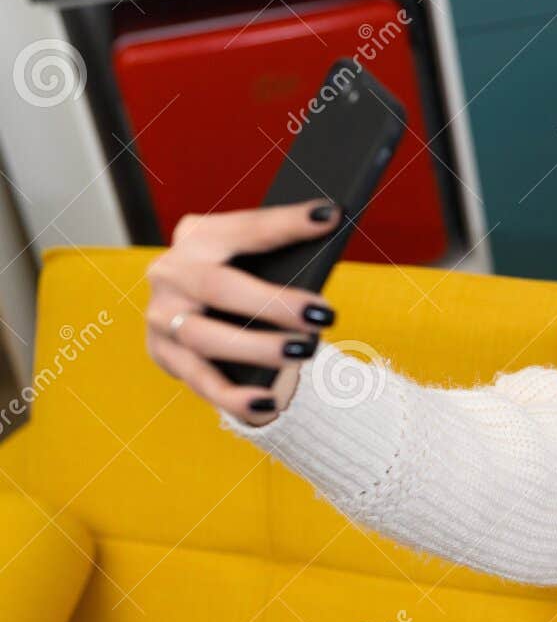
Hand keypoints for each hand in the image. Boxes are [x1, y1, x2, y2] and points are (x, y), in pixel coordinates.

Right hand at [145, 201, 340, 424]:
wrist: (201, 314)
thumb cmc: (243, 281)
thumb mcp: (256, 261)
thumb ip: (282, 257)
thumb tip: (330, 239)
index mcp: (197, 237)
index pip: (245, 229)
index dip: (286, 224)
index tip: (328, 217)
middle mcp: (171, 273)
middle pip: (219, 287)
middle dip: (273, 303)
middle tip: (322, 315)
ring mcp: (162, 316)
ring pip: (206, 337)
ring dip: (258, 347)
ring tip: (303, 351)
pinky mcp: (165, 355)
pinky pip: (202, 381)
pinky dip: (235, 397)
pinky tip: (268, 403)